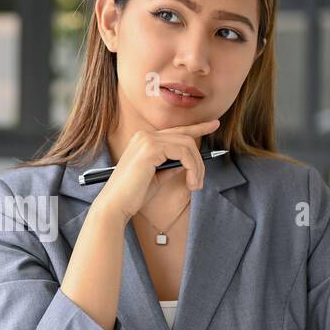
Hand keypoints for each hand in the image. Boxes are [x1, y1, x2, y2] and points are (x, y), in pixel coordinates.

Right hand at [94, 118, 220, 222]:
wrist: (116, 205)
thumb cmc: (133, 195)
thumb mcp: (157, 177)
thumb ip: (170, 166)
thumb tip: (185, 163)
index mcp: (144, 140)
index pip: (176, 130)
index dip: (197, 127)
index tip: (213, 124)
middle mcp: (145, 135)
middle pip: (185, 138)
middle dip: (199, 160)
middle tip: (200, 182)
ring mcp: (147, 139)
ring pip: (187, 145)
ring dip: (197, 167)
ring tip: (195, 185)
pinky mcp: (151, 148)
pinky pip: (183, 153)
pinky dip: (192, 168)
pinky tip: (191, 183)